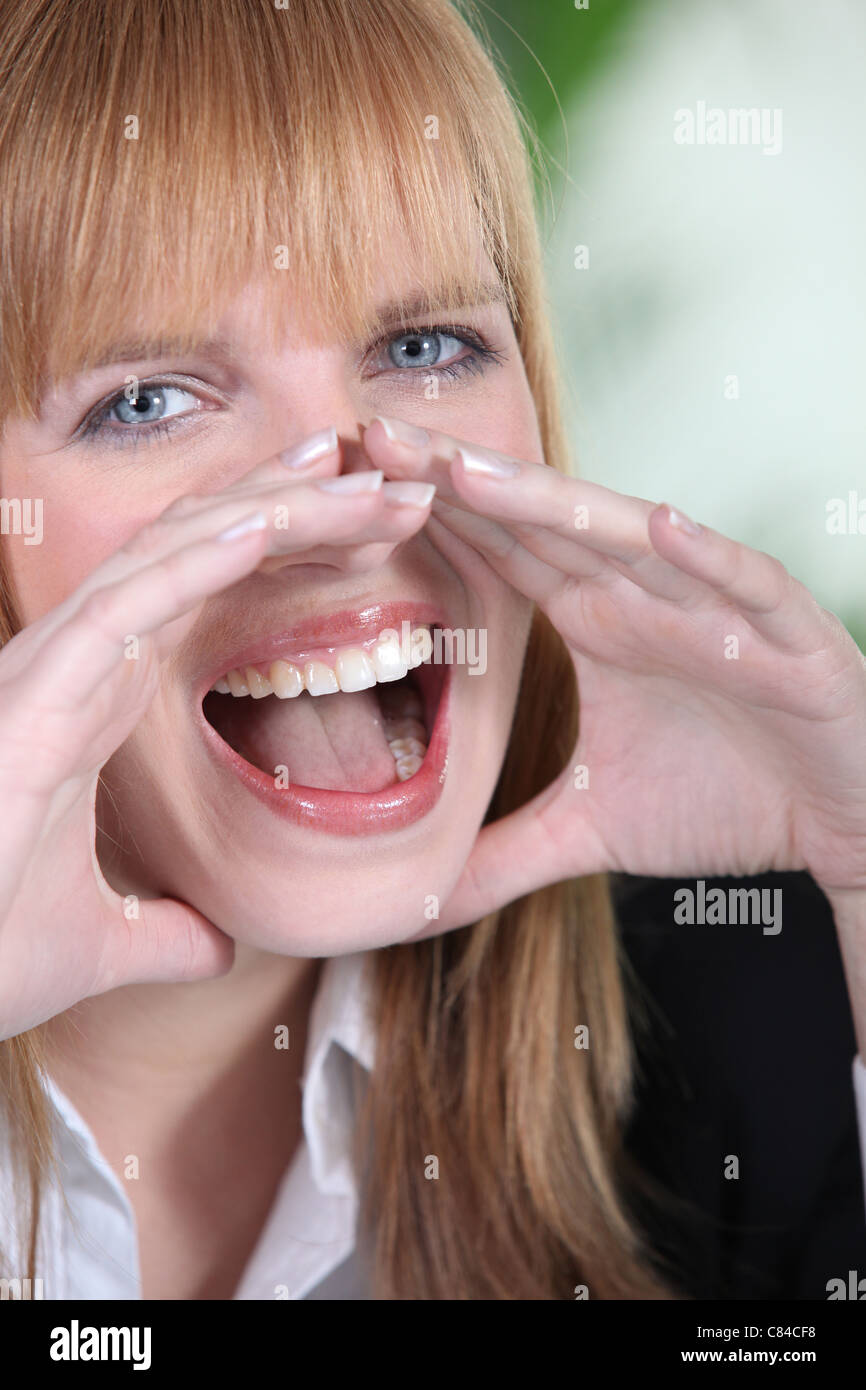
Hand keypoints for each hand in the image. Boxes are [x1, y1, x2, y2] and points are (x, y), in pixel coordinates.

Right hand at [0, 433, 434, 1039]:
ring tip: (358, 476)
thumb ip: (164, 933)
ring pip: (173, 556)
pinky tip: (268, 523)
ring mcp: (54, 669)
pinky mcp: (35, 691)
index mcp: (96, 703)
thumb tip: (217, 947)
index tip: (363, 525)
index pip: (205, 598)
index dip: (283, 551)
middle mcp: (77, 667)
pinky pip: (127, 602)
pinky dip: (198, 558)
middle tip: (386, 473)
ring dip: (272, 510)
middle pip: (201, 553)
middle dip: (297, 505)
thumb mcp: (100, 942)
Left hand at [363, 417, 865, 931]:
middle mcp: (644, 598)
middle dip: (461, 482)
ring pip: (629, 543)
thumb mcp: (592, 831)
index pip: (502, 553)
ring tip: (475, 473)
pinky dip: (706, 559)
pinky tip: (660, 526)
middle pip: (543, 526)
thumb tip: (418, 904)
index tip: (347, 479)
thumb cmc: (725, 798)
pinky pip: (744, 587)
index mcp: (596, 621)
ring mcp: (714, 609)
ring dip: (556, 506)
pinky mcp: (787, 640)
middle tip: (371, 437)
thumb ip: (503, 855)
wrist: (841, 822)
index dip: (431, 515)